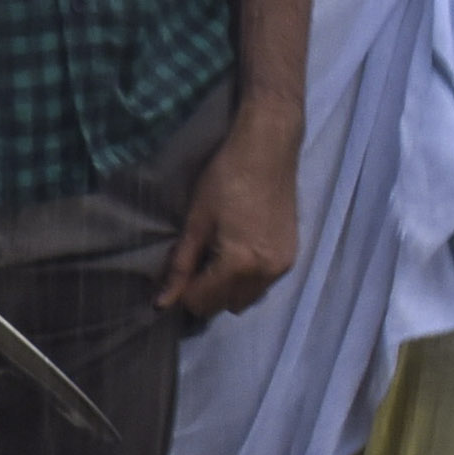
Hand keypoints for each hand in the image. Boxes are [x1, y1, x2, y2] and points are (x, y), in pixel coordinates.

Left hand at [158, 114, 302, 319]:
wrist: (269, 148)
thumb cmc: (225, 178)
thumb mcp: (196, 222)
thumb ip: (180, 266)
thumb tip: (161, 304)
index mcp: (240, 264)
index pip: (202, 302)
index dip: (182, 292)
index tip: (177, 271)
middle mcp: (266, 273)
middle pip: (225, 306)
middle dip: (206, 293)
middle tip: (195, 263)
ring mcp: (283, 266)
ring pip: (246, 298)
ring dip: (228, 288)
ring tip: (217, 258)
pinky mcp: (292, 255)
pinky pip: (263, 284)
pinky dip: (247, 278)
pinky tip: (239, 252)